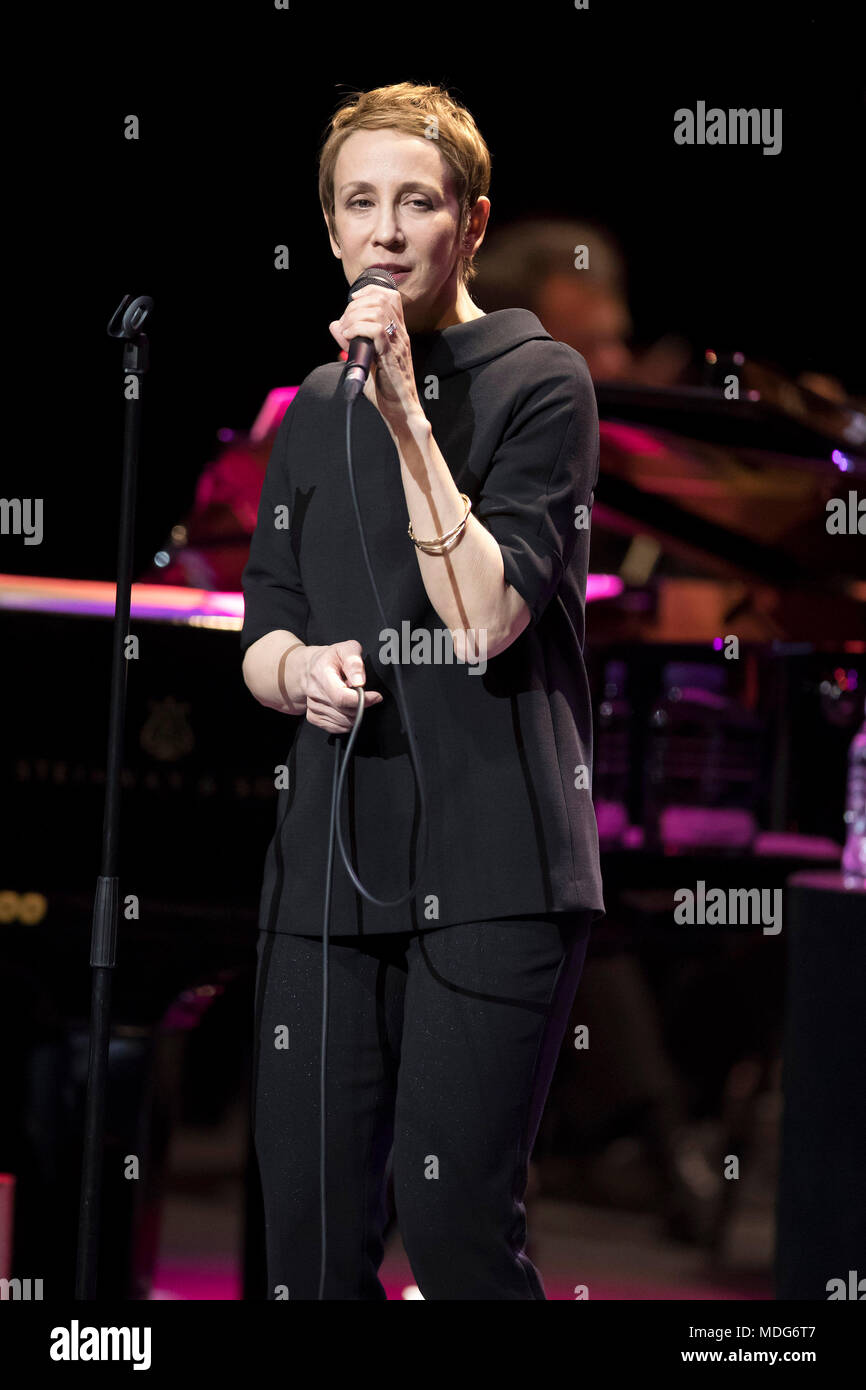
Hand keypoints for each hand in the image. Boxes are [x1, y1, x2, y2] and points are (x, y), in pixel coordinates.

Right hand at [303, 639, 383, 733]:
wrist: (308, 668)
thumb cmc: (329, 659)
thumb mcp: (345, 649)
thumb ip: (354, 662)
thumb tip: (359, 682)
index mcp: (322, 675)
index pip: (342, 697)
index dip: (362, 700)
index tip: (375, 696)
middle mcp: (315, 693)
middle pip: (345, 712)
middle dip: (361, 706)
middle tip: (361, 693)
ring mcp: (313, 707)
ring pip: (344, 722)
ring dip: (355, 714)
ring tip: (350, 698)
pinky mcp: (313, 717)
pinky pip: (337, 728)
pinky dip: (347, 721)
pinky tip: (345, 708)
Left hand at [329, 284, 423, 429]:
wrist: (400, 410)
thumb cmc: (384, 389)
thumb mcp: (365, 360)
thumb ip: (350, 342)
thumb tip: (334, 325)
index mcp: (398, 332)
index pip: (390, 296)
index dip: (369, 292)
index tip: (353, 302)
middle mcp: (400, 334)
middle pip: (381, 299)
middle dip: (356, 306)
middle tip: (345, 325)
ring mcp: (398, 343)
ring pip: (377, 310)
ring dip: (354, 317)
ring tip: (346, 333)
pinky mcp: (391, 355)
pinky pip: (375, 329)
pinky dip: (357, 329)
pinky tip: (350, 339)